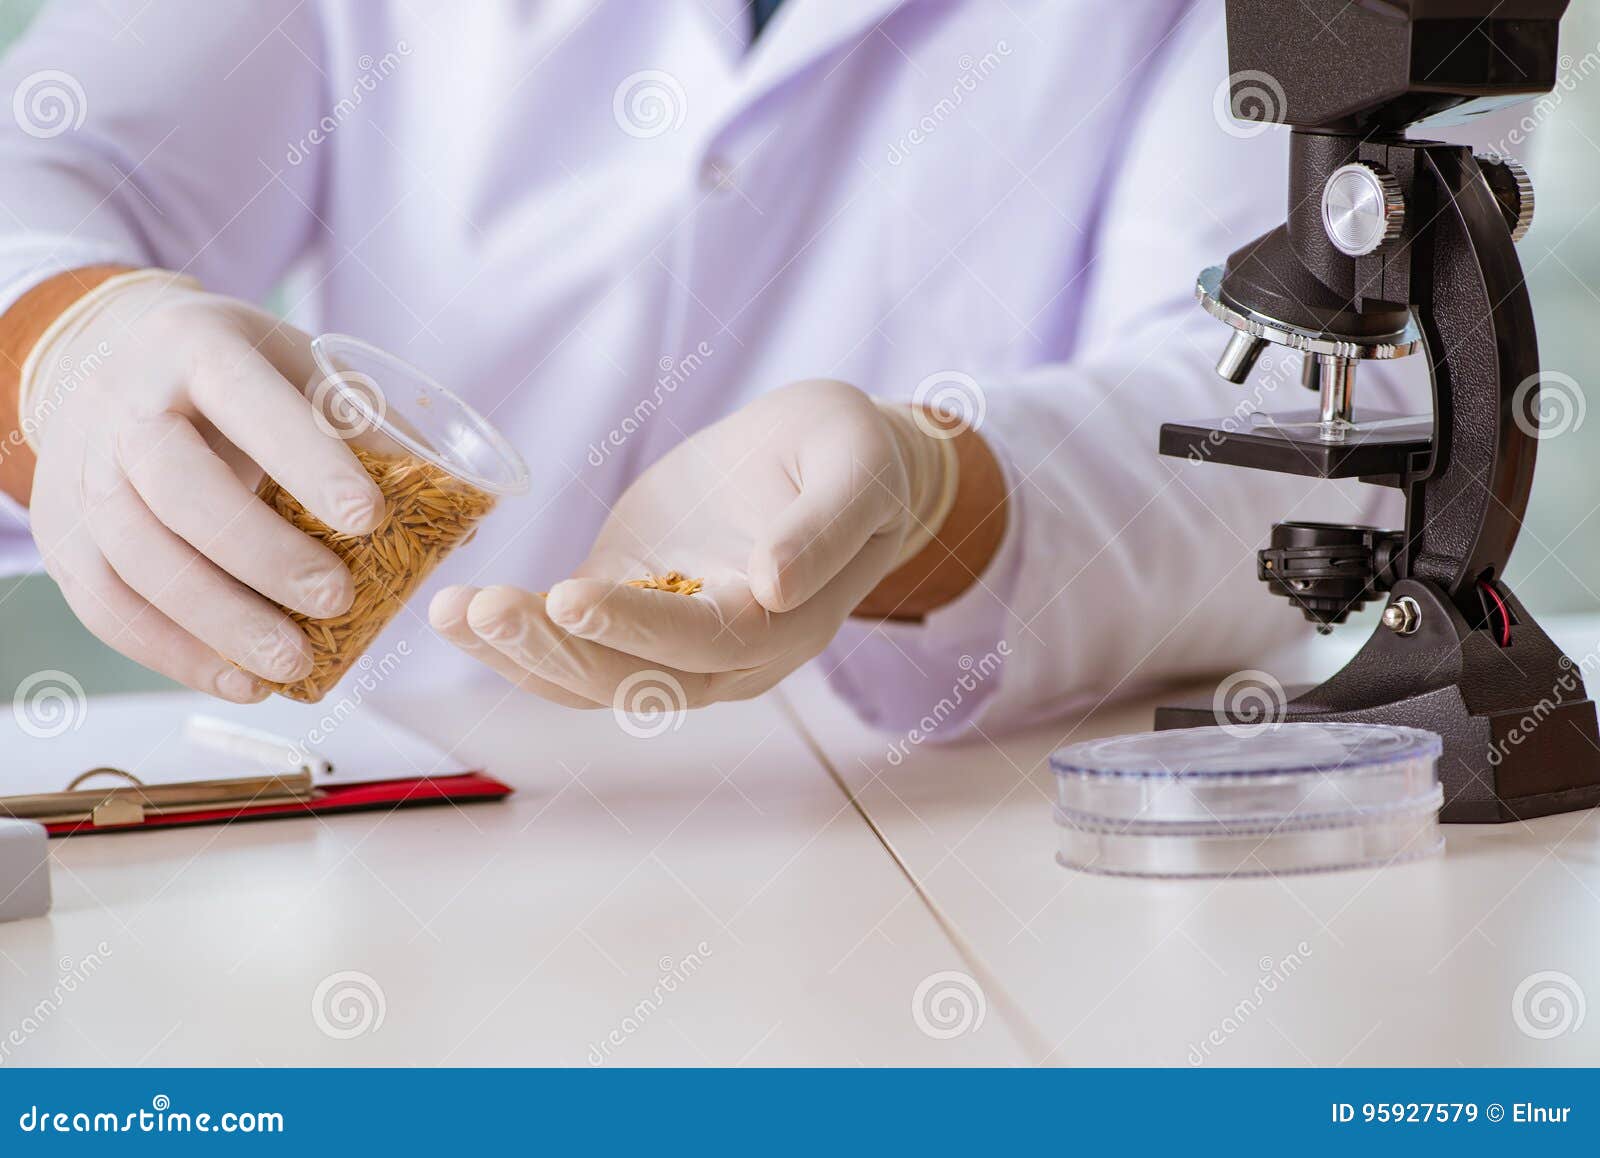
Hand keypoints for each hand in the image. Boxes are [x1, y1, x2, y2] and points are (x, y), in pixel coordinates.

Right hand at [24, 272, 385, 700]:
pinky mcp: (68, 536)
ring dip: (220, 621)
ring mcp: (85, 472)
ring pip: (137, 556)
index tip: (368, 518)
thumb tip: (461, 510)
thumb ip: (366, 427)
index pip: (247, 399)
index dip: (307, 460)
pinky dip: (176, 653)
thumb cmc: (239, 379)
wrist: (112, 364)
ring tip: (295, 661)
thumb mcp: (298, 367)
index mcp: (199, 348)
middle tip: (337, 599)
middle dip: (262, 553)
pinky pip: (109, 606)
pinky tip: (242, 681)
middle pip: (179, 486)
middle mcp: (129, 407)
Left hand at [430, 379, 959, 708]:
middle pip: (635, 677)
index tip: (569, 595)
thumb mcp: (860, 468)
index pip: (706, 641)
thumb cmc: (856, 456)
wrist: (836, 461)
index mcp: (786, 626)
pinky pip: (569, 643)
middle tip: (480, 609)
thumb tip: (774, 583)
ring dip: (519, 654)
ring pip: (591, 675)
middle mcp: (727, 655)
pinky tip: (457, 613)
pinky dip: (516, 637)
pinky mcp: (632, 605)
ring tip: (450, 613)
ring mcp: (673, 637)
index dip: (637, 626)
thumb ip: (824, 528)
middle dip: (554, 649)